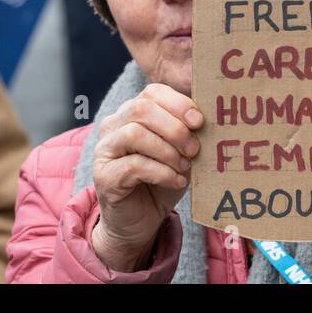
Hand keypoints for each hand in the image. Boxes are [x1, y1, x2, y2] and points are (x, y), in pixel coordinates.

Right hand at [90, 83, 203, 271]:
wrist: (140, 220)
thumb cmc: (162, 179)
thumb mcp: (179, 150)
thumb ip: (187, 131)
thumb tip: (208, 118)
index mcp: (131, 112)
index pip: (152, 92)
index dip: (178, 104)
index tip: (199, 122)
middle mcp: (112, 126)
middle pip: (141, 109)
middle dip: (174, 127)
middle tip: (194, 148)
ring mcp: (104, 150)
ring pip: (134, 134)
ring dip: (167, 151)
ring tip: (185, 166)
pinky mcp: (104, 176)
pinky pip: (133, 165)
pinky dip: (162, 172)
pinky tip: (176, 181)